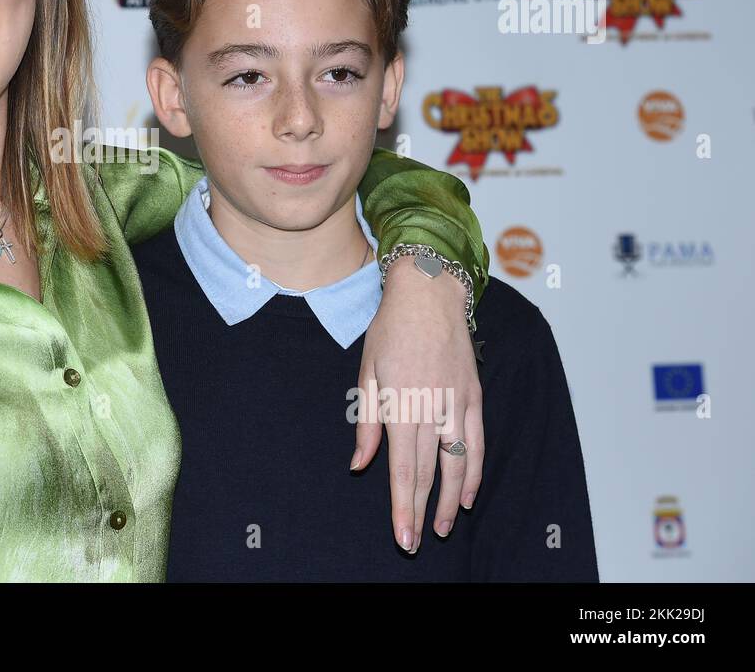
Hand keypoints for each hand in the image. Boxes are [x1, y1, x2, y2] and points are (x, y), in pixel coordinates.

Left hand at [353, 255, 483, 552]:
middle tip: (416, 542)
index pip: (403, 468)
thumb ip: (366, 421)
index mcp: (401, 403)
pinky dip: (474, 470)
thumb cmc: (391, 330)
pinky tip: (468, 493)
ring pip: (458, 463)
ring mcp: (458, 403)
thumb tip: (360, 464)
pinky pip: (477, 442)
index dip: (403, 505)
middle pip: (429, 472)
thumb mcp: (367, 371)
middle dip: (422, 511)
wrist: (429, 294)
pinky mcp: (474, 396)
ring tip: (444, 527)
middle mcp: (433, 407)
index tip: (402, 534)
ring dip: (451, 499)